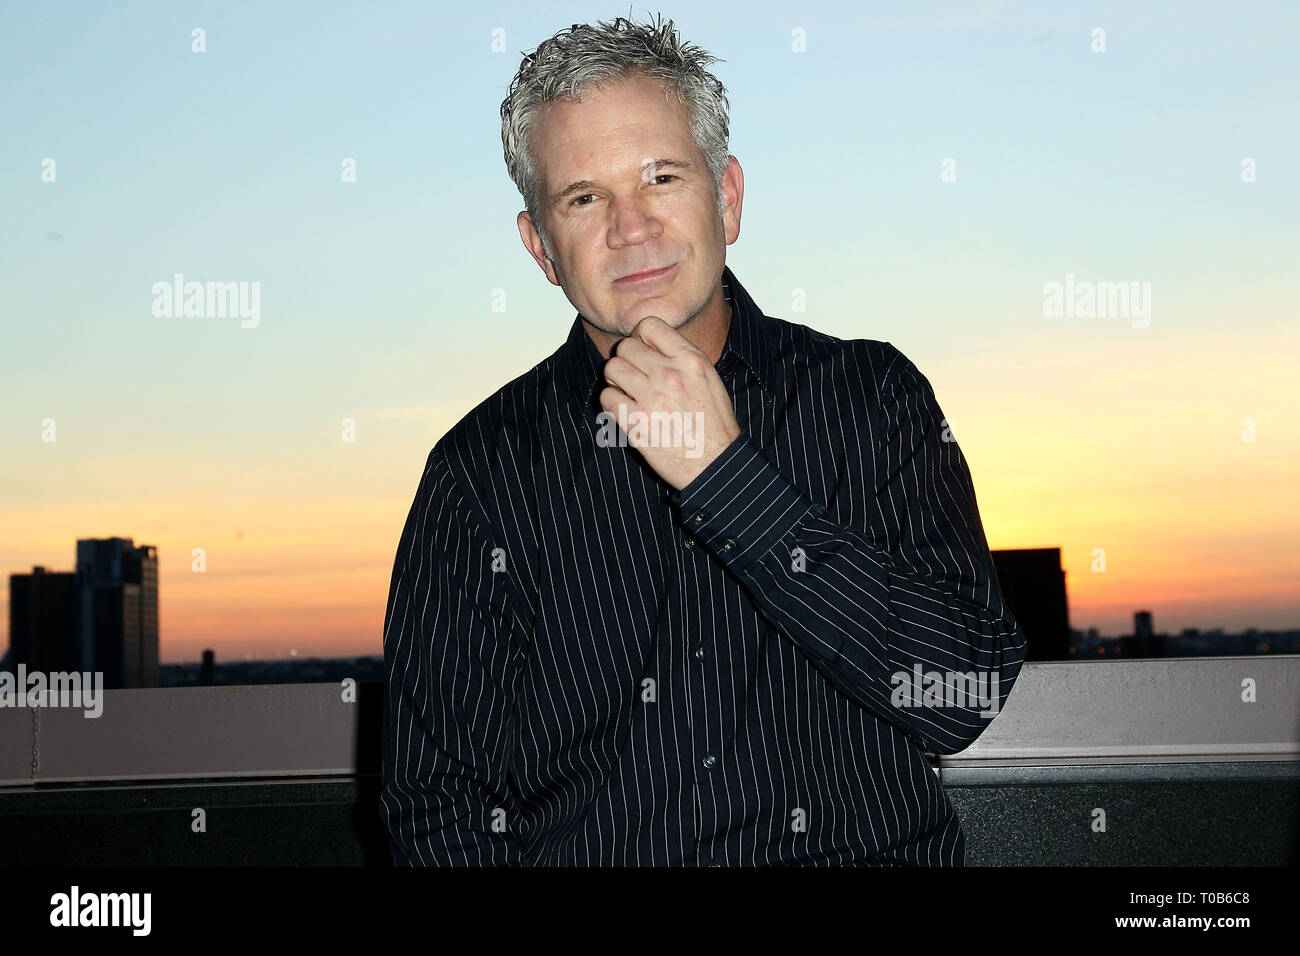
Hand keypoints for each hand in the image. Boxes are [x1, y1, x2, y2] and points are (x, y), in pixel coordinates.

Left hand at [599, 315, 742, 490]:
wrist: (715, 465)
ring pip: (612, 369)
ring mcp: (651, 398)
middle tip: (634, 377)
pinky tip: (625, 411)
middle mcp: (670, 375)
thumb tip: (652, 346)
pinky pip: (606, 397)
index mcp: (691, 360)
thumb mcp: (709, 380)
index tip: (643, 352)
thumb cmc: (714, 425)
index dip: (640, 337)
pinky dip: (611, 403)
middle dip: (626, 360)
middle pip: (625, 347)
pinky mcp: (635, 422)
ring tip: (628, 393)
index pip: (649, 325)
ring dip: (616, 381)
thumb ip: (682, 359)